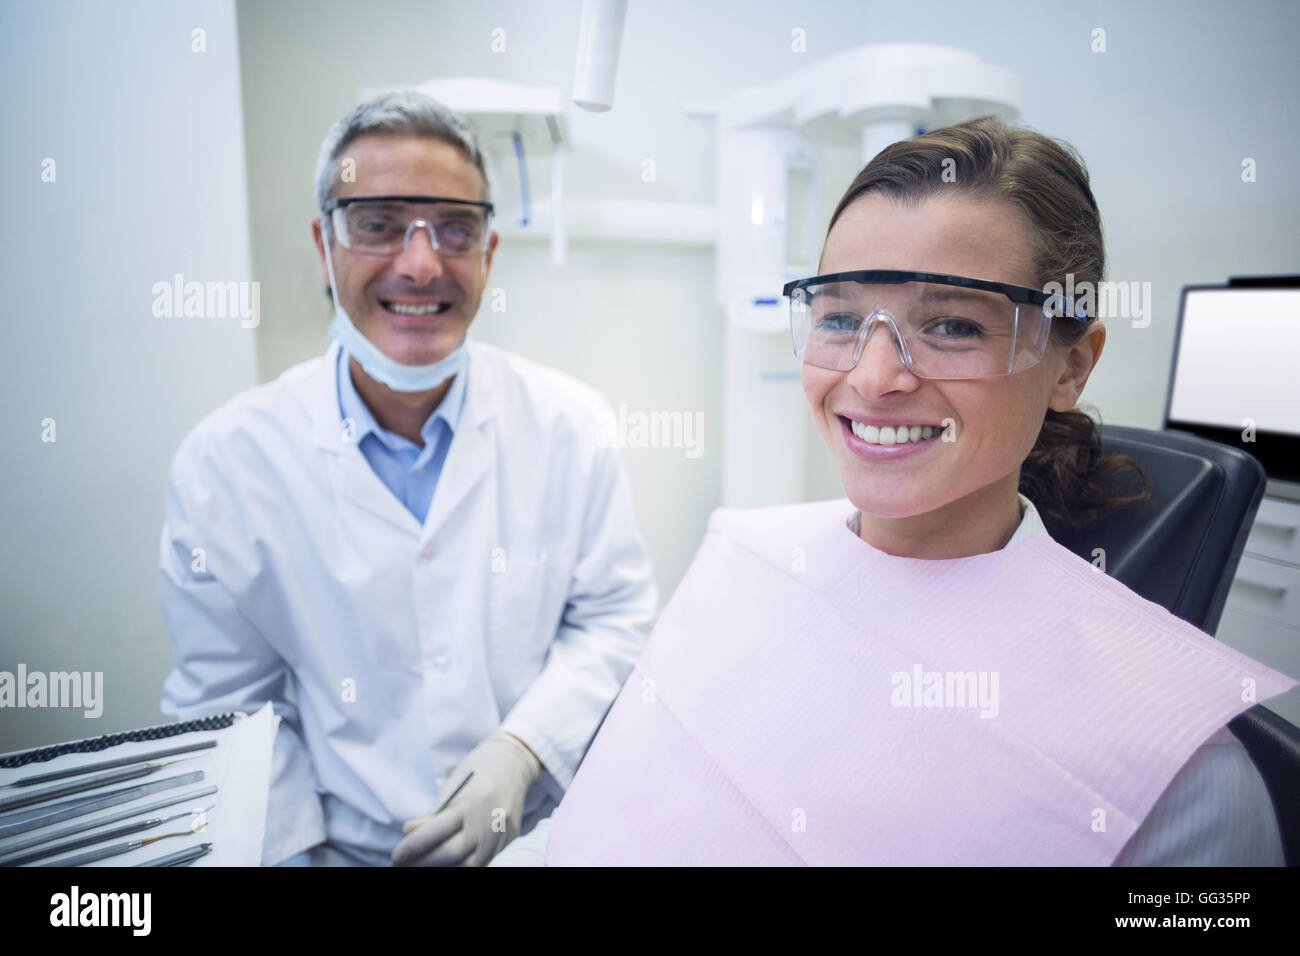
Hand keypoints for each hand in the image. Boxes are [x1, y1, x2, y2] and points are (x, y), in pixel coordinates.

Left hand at [391, 731, 540, 866]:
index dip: (413, 847)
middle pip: (452, 855)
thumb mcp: (453, 787)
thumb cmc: (477, 771)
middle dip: (423, 862)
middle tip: (404, 864)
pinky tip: (447, 863)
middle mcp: (490, 821)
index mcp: (472, 802)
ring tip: (423, 864)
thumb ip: (433, 815)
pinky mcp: (509, 843)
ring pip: (470, 867)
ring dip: (442, 868)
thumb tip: (408, 837)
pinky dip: (462, 866)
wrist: (514, 763)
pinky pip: (483, 863)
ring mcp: (502, 835)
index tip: (397, 855)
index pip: (437, 832)